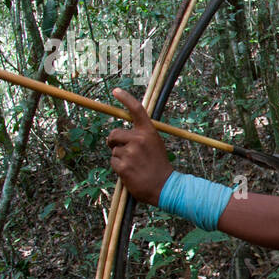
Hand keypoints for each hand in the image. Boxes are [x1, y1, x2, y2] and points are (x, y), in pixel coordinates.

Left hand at [107, 89, 172, 204]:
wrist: (165, 187)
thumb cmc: (159, 166)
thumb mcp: (155, 145)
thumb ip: (142, 136)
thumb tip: (123, 132)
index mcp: (149, 132)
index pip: (136, 110)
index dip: (126, 99)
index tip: (116, 91)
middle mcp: (139, 139)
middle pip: (114, 134)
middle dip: (112, 142)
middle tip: (119, 149)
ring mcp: (130, 153)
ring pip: (114, 151)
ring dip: (119, 158)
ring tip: (134, 166)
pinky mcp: (123, 166)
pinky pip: (113, 163)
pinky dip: (119, 168)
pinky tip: (130, 173)